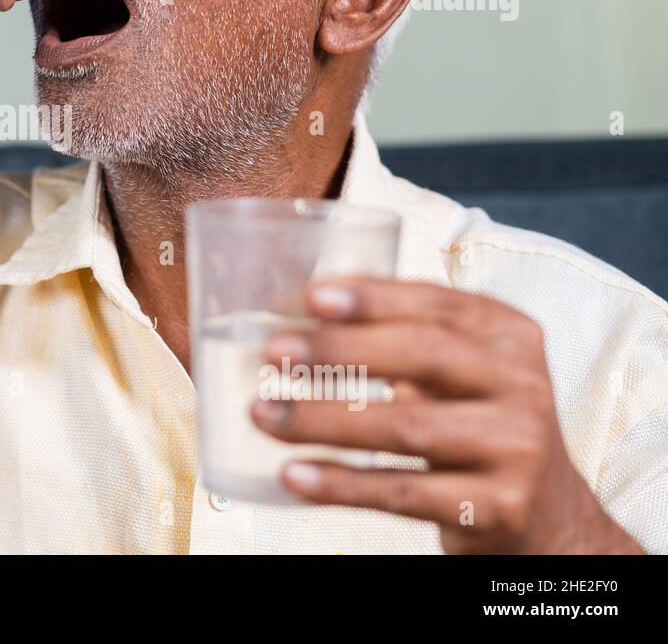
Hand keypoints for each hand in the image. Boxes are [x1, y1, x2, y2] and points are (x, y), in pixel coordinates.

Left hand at [254, 278, 644, 553]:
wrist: (547, 515)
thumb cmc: (478, 422)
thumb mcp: (461, 370)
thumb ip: (402, 337)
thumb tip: (296, 314)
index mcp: (509, 334)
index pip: (435, 304)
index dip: (372, 298)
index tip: (311, 296)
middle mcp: (521, 384)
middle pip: (422, 356)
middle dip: (339, 350)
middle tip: (274, 351)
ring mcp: (516, 448)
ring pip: (405, 427)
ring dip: (322, 420)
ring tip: (263, 413)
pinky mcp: (497, 506)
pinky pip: (403, 491)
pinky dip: (342, 483)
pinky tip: (294, 474)